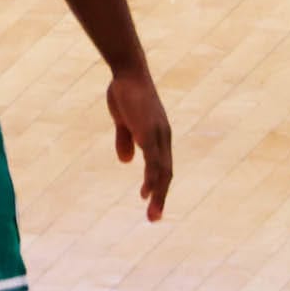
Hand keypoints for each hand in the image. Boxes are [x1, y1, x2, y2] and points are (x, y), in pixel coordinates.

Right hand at [106, 69, 171, 220]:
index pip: (161, 167)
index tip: (149, 202)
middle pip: (166, 174)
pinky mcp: (150, 132)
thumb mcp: (123, 120)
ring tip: (153, 213)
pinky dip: (153, 177)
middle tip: (154, 218)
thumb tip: (126, 162)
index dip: (156, 185)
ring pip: (162, 171)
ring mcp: (158, 136)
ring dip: (158, 194)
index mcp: (157, 137)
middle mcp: (162, 139)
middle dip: (160, 197)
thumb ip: (126, 140)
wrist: (129, 71)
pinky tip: (149, 190)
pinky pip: (153, 160)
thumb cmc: (125, 92)